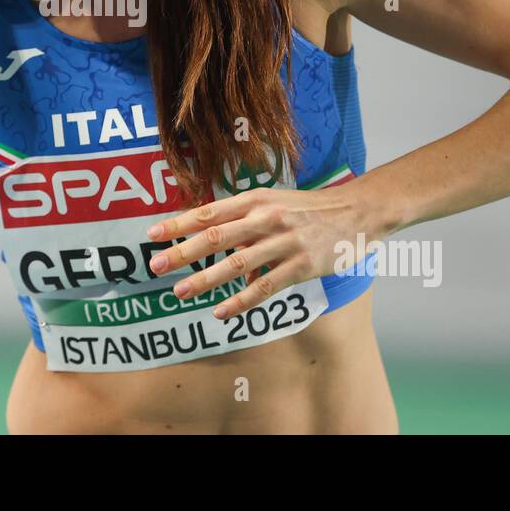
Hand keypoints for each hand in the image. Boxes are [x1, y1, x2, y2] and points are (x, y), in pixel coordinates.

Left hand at [143, 181, 385, 319]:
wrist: (357, 212)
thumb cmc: (308, 208)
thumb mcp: (274, 202)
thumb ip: (243, 220)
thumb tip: (212, 241)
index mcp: (256, 199)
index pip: (210, 211)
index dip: (179, 223)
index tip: (152, 233)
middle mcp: (267, 218)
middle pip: (217, 236)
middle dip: (183, 251)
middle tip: (156, 265)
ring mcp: (285, 242)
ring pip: (238, 264)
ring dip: (206, 279)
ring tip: (181, 291)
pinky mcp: (302, 266)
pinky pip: (265, 287)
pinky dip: (241, 301)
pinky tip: (221, 312)